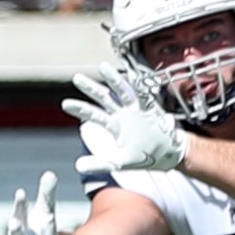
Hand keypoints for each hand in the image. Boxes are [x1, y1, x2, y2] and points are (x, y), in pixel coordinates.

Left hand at [61, 60, 187, 171]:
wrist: (170, 156)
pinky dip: (139, 88)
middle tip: (76, 78)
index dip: (80, 109)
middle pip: (105, 98)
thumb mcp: (119, 163)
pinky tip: (132, 77)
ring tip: (103, 67)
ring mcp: (137, 110)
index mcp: (115, 125)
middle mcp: (124, 114)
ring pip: (123, 92)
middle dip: (91, 88)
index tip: (65, 104)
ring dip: (114, 80)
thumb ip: (99, 164)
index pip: (94, 114)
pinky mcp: (152, 110)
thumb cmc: (145, 156)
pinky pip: (145, 97)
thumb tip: (78, 166)